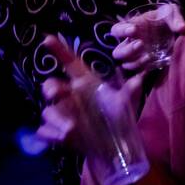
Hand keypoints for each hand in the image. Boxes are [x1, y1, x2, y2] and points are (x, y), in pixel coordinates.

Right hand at [35, 35, 143, 151]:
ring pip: (48, 111)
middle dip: (50, 88)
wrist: (114, 146)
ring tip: (70, 129)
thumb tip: (139, 78)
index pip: (70, 63)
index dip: (59, 50)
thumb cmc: (119, 117)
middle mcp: (70, 96)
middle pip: (50, 85)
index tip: (48, 39)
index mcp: (85, 84)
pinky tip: (63, 139)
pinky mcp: (56, 133)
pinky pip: (45, 131)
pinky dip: (52, 134)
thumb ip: (131, 90)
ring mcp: (62, 114)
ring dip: (57, 119)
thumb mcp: (127, 103)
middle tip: (58, 93)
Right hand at [111, 2, 184, 73]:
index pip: (117, 30)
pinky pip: (138, 71)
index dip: (122, 31)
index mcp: (132, 27)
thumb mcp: (172, 13)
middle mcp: (131, 43)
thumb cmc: (168, 18)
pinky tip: (153, 65)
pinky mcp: (146, 64)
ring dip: (135, 62)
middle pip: (118, 52)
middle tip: (141, 44)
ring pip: (126, 64)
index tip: (134, 30)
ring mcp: (138, 55)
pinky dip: (143, 70)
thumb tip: (183, 29)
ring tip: (150, 56)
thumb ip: (176, 20)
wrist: (174, 29)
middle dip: (128, 50)